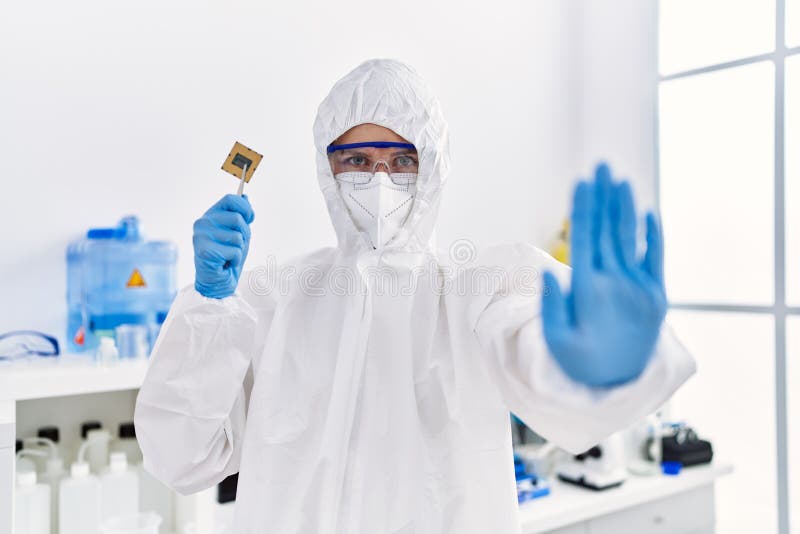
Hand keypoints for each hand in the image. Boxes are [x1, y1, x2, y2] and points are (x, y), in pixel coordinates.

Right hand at [193, 194, 254, 298]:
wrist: (218, 282)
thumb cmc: (227, 257)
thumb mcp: (238, 233)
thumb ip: (240, 216)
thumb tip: (245, 196)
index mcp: (210, 215)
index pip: (230, 199)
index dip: (245, 208)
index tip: (249, 219)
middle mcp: (203, 223)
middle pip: (237, 218)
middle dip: (244, 234)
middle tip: (235, 246)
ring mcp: (201, 236)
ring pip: (237, 237)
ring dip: (239, 249)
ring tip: (228, 256)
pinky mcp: (205, 251)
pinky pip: (234, 251)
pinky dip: (235, 260)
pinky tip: (225, 263)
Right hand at [541, 163, 665, 386]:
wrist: (623, 385)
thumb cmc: (582, 363)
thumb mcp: (557, 343)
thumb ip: (552, 307)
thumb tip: (551, 272)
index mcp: (591, 292)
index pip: (586, 239)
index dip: (584, 208)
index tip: (582, 182)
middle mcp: (618, 284)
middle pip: (608, 230)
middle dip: (603, 196)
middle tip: (601, 166)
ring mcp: (641, 288)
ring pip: (630, 238)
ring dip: (624, 207)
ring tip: (619, 180)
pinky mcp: (656, 295)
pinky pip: (655, 258)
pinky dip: (652, 234)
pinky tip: (648, 212)